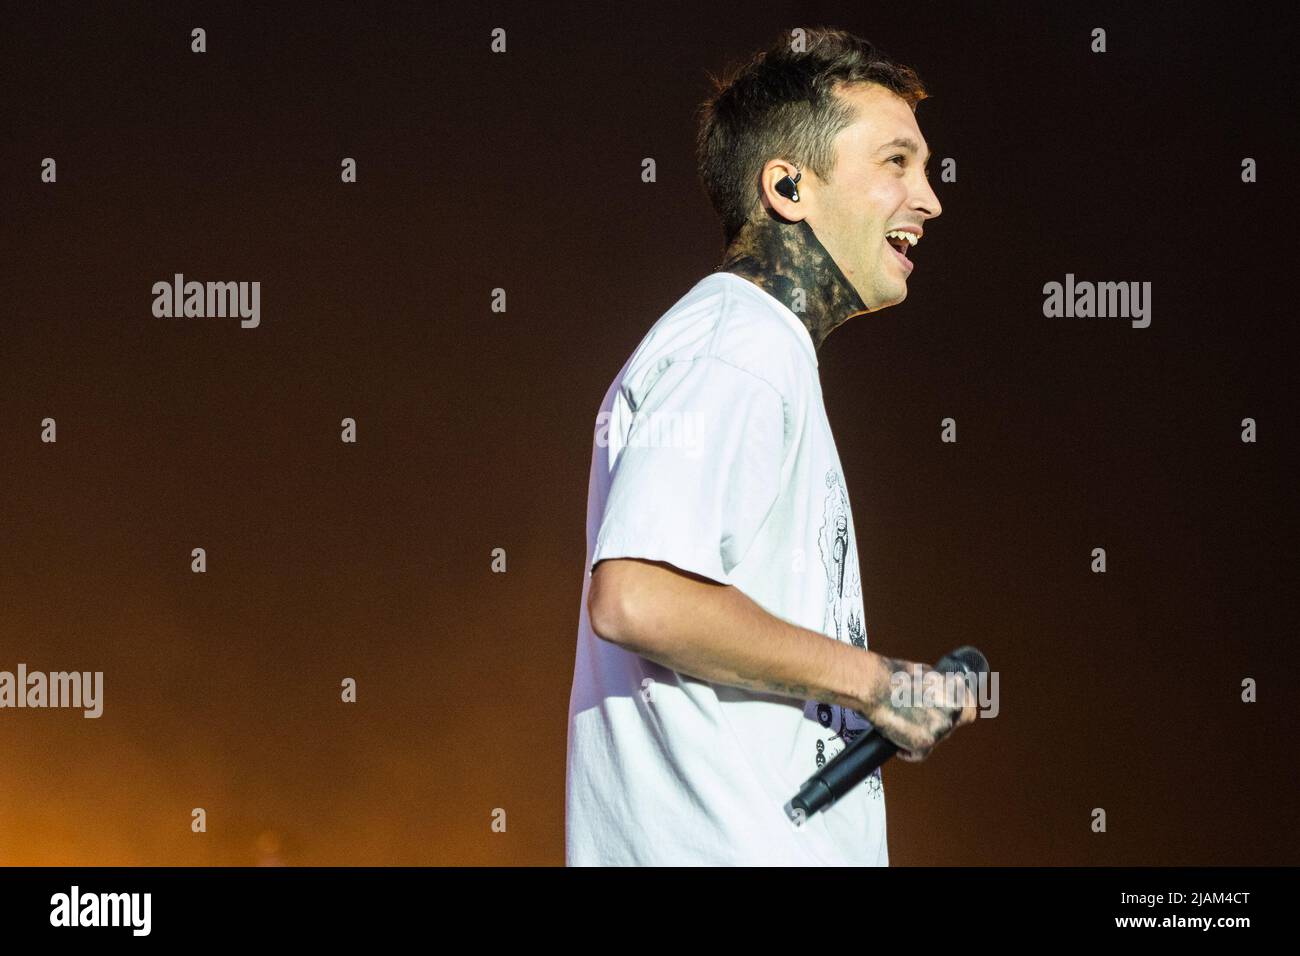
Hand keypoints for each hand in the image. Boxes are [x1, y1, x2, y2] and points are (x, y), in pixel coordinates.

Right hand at [857, 655, 978, 761]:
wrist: (874, 686)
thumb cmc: (893, 677)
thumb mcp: (926, 674)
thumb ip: (941, 688)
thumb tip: (943, 693)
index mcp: (956, 693)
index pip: (969, 711)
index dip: (956, 712)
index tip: (945, 713)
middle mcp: (953, 711)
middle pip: (950, 726)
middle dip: (934, 723)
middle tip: (916, 716)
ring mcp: (940, 729)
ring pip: (935, 739)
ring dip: (922, 735)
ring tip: (903, 724)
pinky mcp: (924, 743)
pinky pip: (919, 753)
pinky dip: (907, 750)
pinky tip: (898, 742)